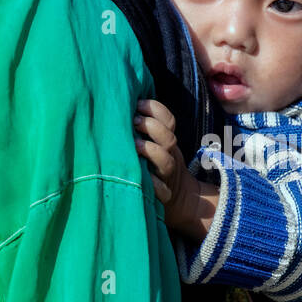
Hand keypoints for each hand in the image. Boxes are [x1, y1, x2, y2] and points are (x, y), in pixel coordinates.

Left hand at [134, 98, 191, 230]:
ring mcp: (166, 175)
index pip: (168, 120)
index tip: (137, 104)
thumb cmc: (156, 164)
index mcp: (167, 140)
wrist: (182, 198)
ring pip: (166, 162)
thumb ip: (142, 127)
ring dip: (151, 150)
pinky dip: (154, 185)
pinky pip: (162, 191)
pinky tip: (144, 178)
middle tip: (133, 122)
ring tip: (134, 145)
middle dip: (151, 126)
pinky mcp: (163, 195)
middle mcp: (169, 156)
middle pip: (168, 138)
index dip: (155, 109)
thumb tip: (119, 103)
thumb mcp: (155, 143)